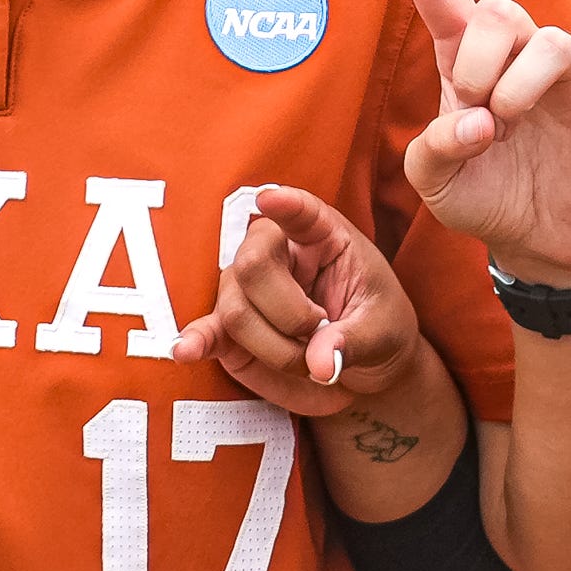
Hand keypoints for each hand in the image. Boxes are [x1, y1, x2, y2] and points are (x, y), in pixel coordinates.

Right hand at [171, 186, 431, 417]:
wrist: (366, 371)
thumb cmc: (378, 331)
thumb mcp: (384, 333)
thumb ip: (353, 342)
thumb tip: (319, 363)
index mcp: (323, 237)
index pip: (301, 212)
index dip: (285, 205)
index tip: (270, 198)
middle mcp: (278, 255)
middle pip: (252, 264)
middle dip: (288, 313)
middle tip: (321, 332)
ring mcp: (250, 292)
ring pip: (236, 308)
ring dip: (274, 346)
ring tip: (307, 360)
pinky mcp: (233, 332)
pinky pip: (209, 331)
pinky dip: (197, 340)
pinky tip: (187, 350)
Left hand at [390, 0, 570, 285]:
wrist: (539, 244)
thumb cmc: (482, 196)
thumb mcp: (434, 184)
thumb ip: (434, 150)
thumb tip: (480, 123)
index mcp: (464, 64)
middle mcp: (515, 59)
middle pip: (500, 11)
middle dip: (480, 58)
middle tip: (478, 113)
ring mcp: (564, 80)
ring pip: (551, 42)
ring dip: (523, 80)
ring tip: (510, 122)